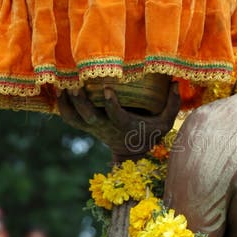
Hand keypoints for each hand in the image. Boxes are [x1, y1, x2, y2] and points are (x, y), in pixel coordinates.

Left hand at [57, 83, 179, 161]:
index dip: (111, 104)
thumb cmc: (149, 133)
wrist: (131, 153)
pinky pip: (70, 118)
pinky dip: (62, 106)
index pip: (116, 116)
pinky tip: (59, 90)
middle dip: (81, 103)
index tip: (107, 88)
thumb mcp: (165, 122)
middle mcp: (106, 128)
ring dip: (67, 104)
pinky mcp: (87, 126)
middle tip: (74, 85)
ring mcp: (94, 128)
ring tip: (63, 85)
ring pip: (75, 119)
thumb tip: (176, 83)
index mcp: (125, 126)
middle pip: (89, 118)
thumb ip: (172, 104)